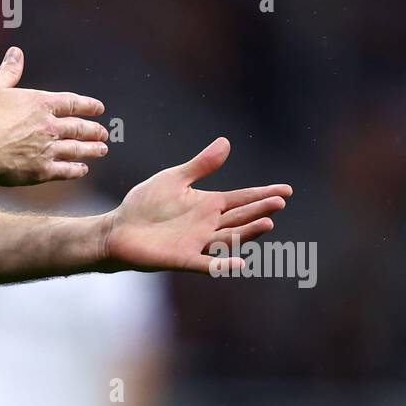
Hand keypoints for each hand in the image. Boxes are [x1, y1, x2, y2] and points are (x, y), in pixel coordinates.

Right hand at [0, 47, 108, 185]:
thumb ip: (9, 71)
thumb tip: (16, 53)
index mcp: (40, 104)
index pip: (72, 103)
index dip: (88, 105)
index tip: (99, 108)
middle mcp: (49, 126)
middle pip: (79, 127)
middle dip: (94, 130)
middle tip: (104, 132)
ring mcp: (47, 149)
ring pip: (77, 149)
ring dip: (92, 149)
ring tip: (102, 149)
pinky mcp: (41, 171)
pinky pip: (65, 170)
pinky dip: (76, 170)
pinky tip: (82, 169)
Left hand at [97, 137, 291, 274]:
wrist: (118, 229)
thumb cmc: (145, 204)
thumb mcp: (174, 179)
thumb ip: (201, 165)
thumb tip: (226, 142)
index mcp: (208, 204)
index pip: (242, 198)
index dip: (263, 194)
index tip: (287, 190)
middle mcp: (208, 224)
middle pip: (241, 217)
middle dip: (260, 209)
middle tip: (280, 201)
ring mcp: (198, 242)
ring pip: (230, 238)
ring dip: (248, 232)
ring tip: (268, 223)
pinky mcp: (183, 258)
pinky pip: (207, 263)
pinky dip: (222, 264)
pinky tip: (239, 263)